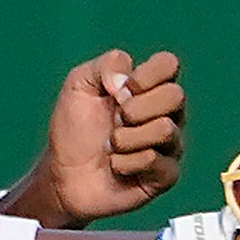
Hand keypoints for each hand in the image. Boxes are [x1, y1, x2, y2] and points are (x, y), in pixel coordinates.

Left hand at [16, 48, 187, 225]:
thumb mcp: (78, 86)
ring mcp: (170, 144)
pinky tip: (117, 166)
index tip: (117, 90)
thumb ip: (104, 65)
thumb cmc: (74, 131)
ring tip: (112, 146)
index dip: (144, 75)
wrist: (64, 175)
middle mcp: (166, 113)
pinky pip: (153, 159)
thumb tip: (127, 78)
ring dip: (125, 138)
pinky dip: (124, 163)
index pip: (168, 64)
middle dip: (134, 109)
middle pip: (175, 95)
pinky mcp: (166, 174)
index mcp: (150, 87)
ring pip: (165, 129)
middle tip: (115, 121)